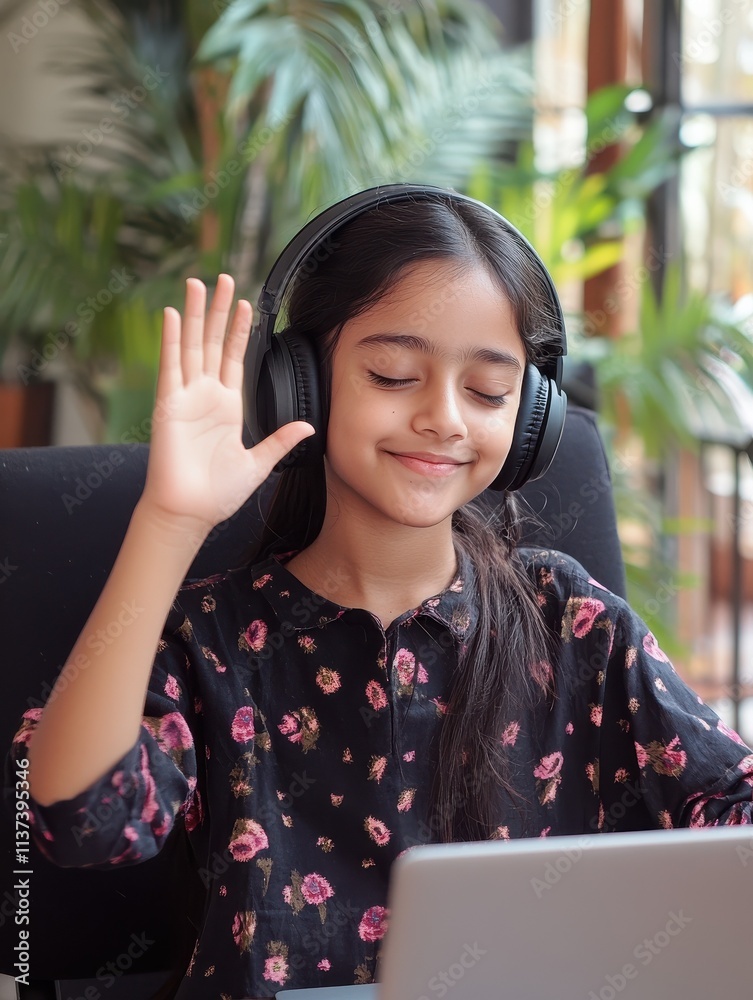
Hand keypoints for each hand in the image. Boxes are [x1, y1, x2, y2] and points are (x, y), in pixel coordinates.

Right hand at [140, 274, 313, 536]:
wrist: (192, 512)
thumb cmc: (218, 493)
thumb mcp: (259, 463)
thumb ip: (280, 440)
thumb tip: (308, 426)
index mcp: (228, 407)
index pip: (234, 358)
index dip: (239, 331)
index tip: (247, 304)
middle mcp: (206, 396)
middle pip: (212, 342)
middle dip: (218, 310)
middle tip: (222, 277)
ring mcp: (186, 398)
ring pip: (191, 346)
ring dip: (195, 314)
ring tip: (197, 282)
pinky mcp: (169, 406)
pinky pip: (171, 366)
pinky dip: (171, 340)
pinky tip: (174, 315)